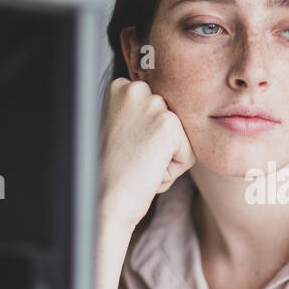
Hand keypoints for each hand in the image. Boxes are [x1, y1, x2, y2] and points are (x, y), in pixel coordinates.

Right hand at [97, 76, 195, 232]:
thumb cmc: (109, 174)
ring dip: (165, 159)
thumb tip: (169, 114)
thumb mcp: (123, 131)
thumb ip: (142, 117)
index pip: (159, 112)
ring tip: (138, 166)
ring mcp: (151, 104)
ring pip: (181, 139)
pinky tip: (147, 171)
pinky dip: (172, 171)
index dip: (146, 139)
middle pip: (172, 123)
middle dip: (159, 147)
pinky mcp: (167, 124)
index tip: (125, 148)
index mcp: (120, 87)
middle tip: (131, 159)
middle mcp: (135, 89)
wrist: (100, 201)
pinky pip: (188, 155)